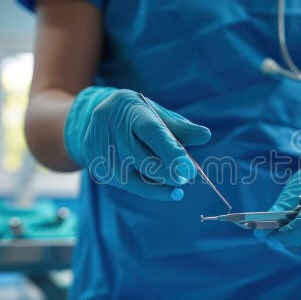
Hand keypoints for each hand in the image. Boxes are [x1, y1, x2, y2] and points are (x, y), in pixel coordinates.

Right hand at [64, 87, 210, 199]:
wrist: (95, 116)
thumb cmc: (137, 116)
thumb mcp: (157, 114)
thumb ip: (180, 127)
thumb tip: (205, 135)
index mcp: (130, 109)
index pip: (151, 132)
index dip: (171, 152)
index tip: (189, 170)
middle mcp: (110, 127)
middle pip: (141, 158)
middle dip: (167, 172)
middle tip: (187, 178)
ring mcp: (99, 148)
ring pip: (131, 177)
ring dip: (158, 186)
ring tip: (177, 188)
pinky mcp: (97, 165)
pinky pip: (125, 184)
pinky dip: (148, 190)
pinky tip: (165, 190)